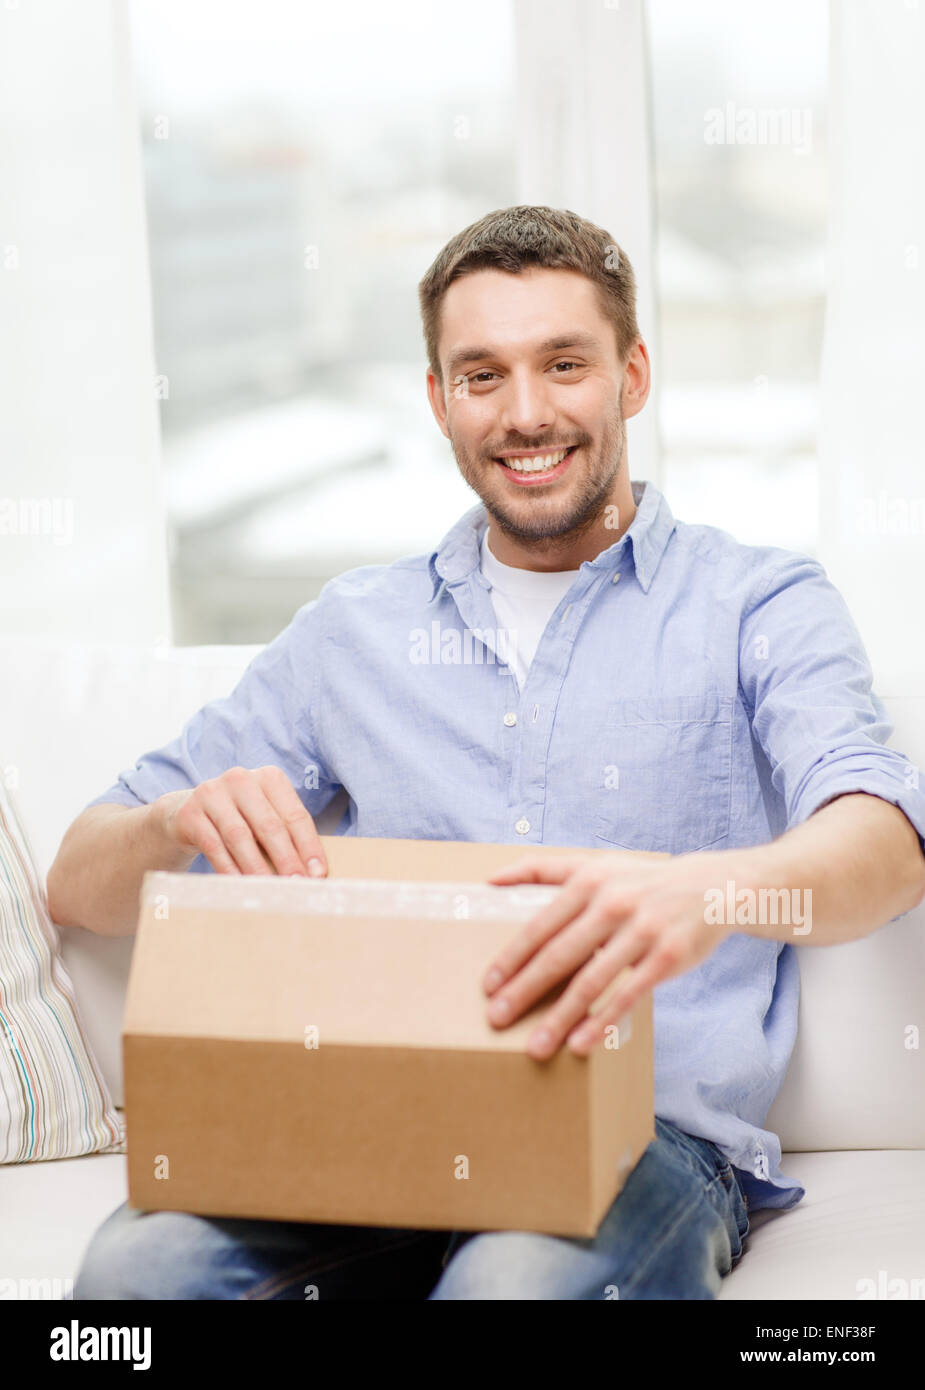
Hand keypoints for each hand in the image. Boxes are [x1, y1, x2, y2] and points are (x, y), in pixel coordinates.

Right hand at [157, 765, 325, 876]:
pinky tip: (240, 885)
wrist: (187, 813)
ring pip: (240, 836)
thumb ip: (286, 836)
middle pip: (269, 825)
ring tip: (270, 890)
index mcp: (269, 777)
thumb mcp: (264, 817)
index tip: (319, 874)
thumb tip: (313, 872)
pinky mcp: (189, 813)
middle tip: (297, 884)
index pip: (295, 815)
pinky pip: (213, 846)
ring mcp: (212, 793)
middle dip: (287, 859)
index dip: (309, 846)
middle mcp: (241, 779)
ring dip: (257, 867)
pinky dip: (229, 868)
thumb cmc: (240, 819)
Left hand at [482, 850, 736, 1058]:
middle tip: (496, 1020)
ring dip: (560, 1018)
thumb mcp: (594, 865)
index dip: (512, 957)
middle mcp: (613, 904)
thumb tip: (490, 879)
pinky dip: (602, 1021)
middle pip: (560, 955)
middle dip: (524, 991)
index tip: (488, 987)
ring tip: (535, 1047)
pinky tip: (580, 1044)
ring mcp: (642, 932)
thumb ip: (542, 869)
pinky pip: (628, 995)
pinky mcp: (667, 958)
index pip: (541, 925)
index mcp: (589, 882)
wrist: (711, 888)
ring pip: (592, 981)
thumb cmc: (639, 881)